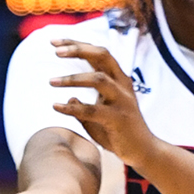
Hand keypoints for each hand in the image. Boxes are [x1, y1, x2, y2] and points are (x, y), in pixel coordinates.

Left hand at [48, 40, 157, 166]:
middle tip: (55, 50)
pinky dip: (73, 108)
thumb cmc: (120, 132)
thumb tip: (70, 99)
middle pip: (102, 56)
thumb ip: (85, 106)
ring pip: (99, 79)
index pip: (98, 53)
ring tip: (51, 81)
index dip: (77, 44)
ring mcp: (122, 100)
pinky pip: (93, 110)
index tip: (53, 41)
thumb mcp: (101, 115)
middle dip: (79, 49)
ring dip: (73, 78)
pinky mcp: (119, 119)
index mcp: (118, 79)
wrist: (142, 152)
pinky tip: (56, 107)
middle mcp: (122, 85)